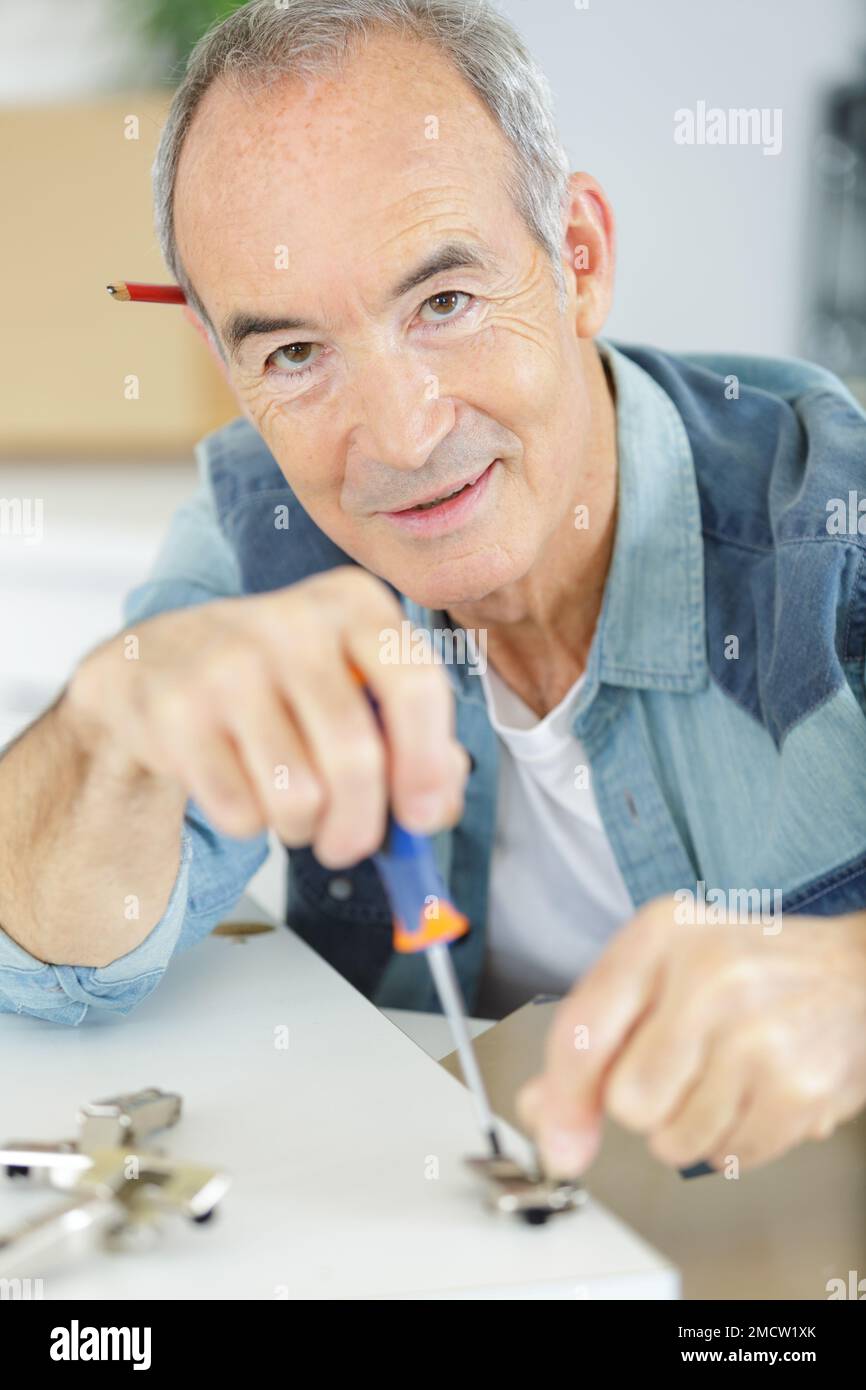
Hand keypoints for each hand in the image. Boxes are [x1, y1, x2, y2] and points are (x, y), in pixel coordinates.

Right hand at [66, 566, 468, 866]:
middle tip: (347, 845)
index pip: (416, 685)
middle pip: (356, 757)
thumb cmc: (279, 682)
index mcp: (355, 603)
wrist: (156, 665)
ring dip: (300, 826)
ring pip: (297, 796)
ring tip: (288, 805)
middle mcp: (292, 620)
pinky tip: (240, 786)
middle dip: (359, 825)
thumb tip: (436, 807)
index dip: (428, 764)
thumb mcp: (355, 685)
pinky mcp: (174, 711)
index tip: (423, 817)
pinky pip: (240, 810)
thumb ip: (416, 741)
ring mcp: (226, 662)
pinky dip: (249, 822)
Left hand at [517, 894, 865, 1176]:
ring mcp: (757, 1032)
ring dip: (693, 1127)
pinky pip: (729, 1156)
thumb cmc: (752, 969)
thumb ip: (597, 1036)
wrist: (858, 974)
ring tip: (727, 1077)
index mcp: (661, 933)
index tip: (558, 1140)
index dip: (561, 1098)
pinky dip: (737, 1139)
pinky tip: (758, 1092)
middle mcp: (708, 975)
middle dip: (647, 1105)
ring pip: (675, 1139)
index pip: (583, 1030)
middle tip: (684, 1070)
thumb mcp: (665, 969)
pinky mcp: (798, 1086)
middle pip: (628, 1101)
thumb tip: (538, 1112)